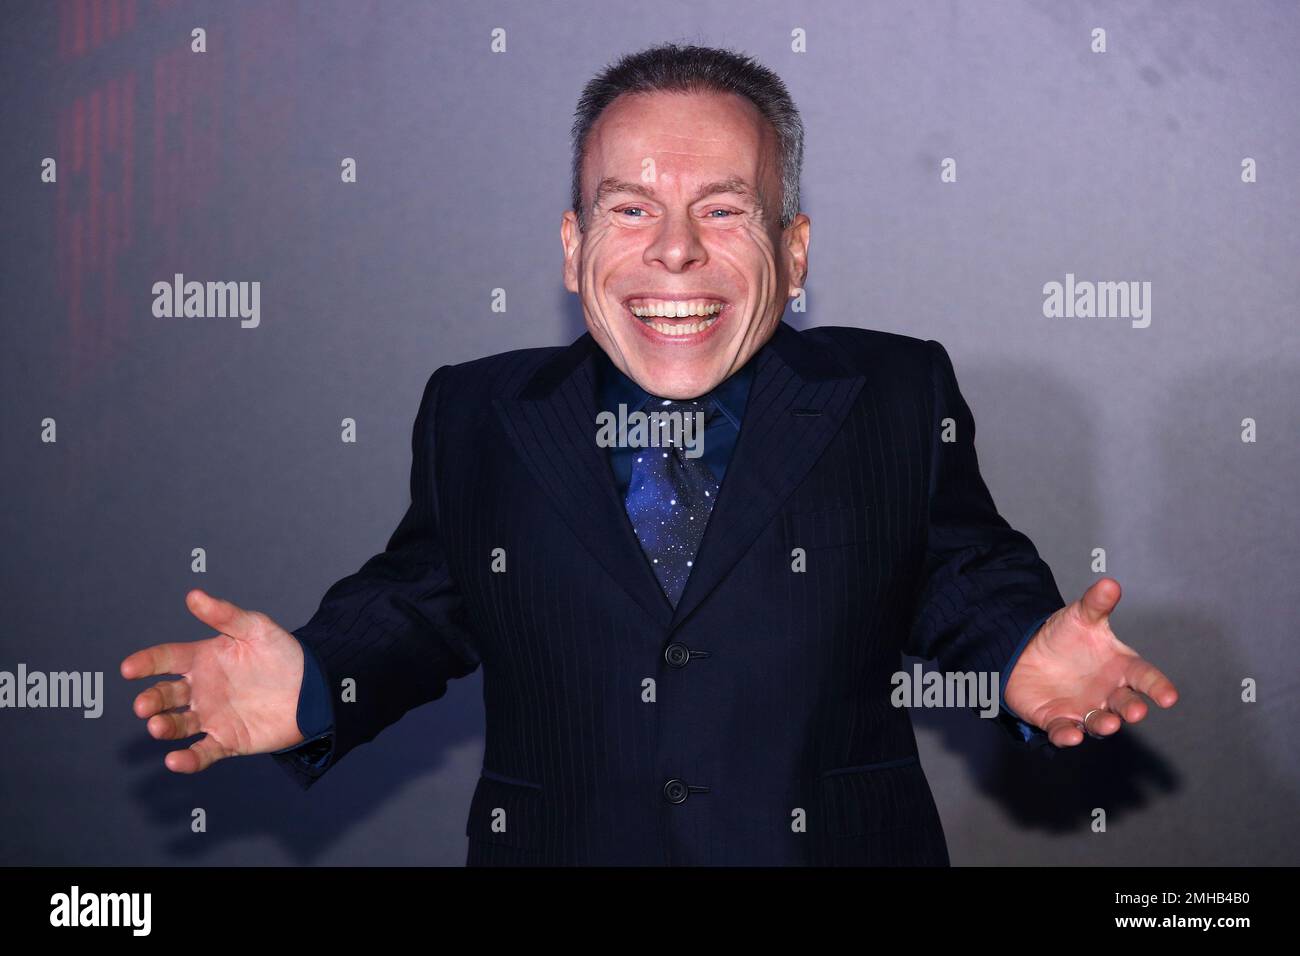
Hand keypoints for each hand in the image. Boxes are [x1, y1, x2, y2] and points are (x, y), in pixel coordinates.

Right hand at [120, 589, 306, 772]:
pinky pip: (203, 752)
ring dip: (164, 726)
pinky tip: (176, 760)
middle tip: (144, 705)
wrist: (313, 688)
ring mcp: (211, 716)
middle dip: (151, 700)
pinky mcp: (227, 740)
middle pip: (165, 695)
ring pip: (178, 724)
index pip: (167, 658)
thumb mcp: (256, 628)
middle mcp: (200, 689)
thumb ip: (225, 615)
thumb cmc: (282, 654)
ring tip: (156, 726)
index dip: (147, 662)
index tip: (129, 668)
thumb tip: (194, 595)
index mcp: (202, 659)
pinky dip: (188, 759)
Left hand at [1003, 577, 1177, 746]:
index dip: (1158, 687)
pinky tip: (1070, 735)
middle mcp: (1108, 693)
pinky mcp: (1058, 720)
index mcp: (1121, 667)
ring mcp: (1084, 709)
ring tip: (1109, 724)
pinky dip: (1068, 735)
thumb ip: (1096, 604)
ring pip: (1099, 722)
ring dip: (1104, 725)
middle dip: (1132, 709)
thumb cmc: (1064, 636)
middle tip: (1136, 712)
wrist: (1026, 651)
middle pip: (1125, 703)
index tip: (1170, 697)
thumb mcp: (1080, 617)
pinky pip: (1064, 731)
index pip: (1146, 677)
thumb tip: (1109, 583)